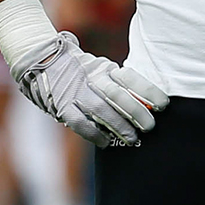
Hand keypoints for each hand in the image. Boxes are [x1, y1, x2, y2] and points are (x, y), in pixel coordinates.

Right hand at [11, 31, 167, 147]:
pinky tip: (106, 142)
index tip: (163, 105)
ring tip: (133, 139)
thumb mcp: (100, 69)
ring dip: (120, 127)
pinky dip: (95, 135)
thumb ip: (118, 82)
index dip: (149, 92)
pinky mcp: (62, 106)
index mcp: (104, 68)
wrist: (41, 62)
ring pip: (102, 111)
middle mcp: (91, 79)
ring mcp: (76, 93)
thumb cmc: (78, 69)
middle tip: (150, 127)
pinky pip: (81, 123)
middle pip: (119, 97)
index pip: (131, 78)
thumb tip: (145, 101)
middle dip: (137, 114)